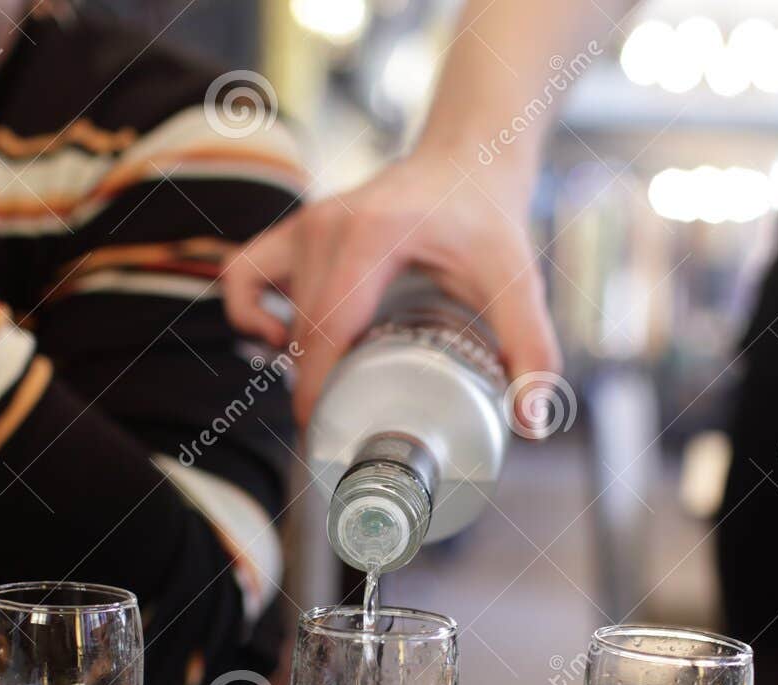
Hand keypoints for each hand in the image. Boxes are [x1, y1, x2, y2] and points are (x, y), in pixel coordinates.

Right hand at [221, 149, 561, 426]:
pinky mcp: (298, 227)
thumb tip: (531, 423)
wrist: (468, 160)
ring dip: (290, 352)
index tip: (324, 432)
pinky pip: (245, 273)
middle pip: (301, 327)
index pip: (326, 327)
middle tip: (341, 423)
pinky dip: (250, 310)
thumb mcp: (518, 283)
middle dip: (311, 384)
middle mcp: (327, 225)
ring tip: (327, 380)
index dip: (317, 388)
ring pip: (272, 306)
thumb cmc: (488, 220)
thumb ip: (533, 350)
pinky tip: (280, 337)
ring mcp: (307, 223)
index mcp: (372, 236)